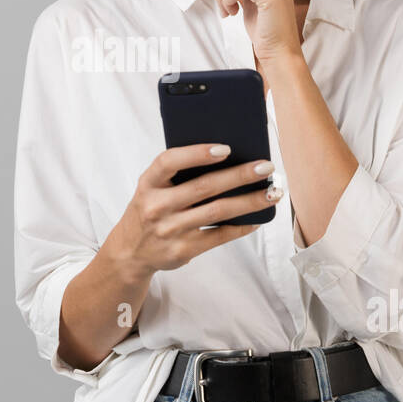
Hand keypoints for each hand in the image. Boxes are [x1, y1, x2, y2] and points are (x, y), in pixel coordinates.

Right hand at [102, 143, 282, 277]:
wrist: (130, 252)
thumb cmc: (149, 210)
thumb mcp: (152, 188)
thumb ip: (176, 174)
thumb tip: (226, 158)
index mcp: (148, 184)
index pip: (170, 162)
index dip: (197, 153)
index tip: (226, 149)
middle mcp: (157, 206)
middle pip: (204, 187)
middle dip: (240, 175)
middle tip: (266, 167)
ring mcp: (171, 230)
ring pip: (218, 211)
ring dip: (249, 201)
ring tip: (272, 192)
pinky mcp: (183, 250)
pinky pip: (220, 236)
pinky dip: (242, 226)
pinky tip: (258, 217)